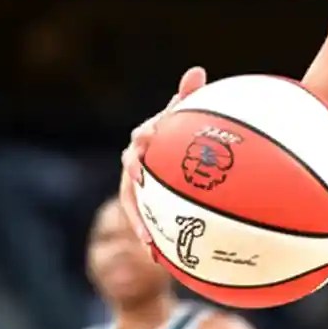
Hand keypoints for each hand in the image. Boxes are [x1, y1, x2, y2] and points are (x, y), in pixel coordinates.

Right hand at [118, 66, 207, 245]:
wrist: (180, 157)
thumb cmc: (185, 131)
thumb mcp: (189, 117)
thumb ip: (191, 97)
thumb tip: (195, 69)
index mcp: (148, 139)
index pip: (144, 136)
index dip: (146, 136)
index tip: (148, 139)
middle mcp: (137, 161)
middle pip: (132, 171)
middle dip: (135, 181)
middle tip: (143, 187)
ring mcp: (138, 184)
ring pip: (133, 203)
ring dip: (138, 220)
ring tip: (149, 240)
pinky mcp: (143, 205)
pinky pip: (144, 222)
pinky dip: (150, 238)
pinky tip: (160, 259)